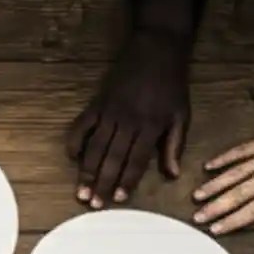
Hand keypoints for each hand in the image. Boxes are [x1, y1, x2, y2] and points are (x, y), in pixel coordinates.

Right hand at [67, 30, 189, 206]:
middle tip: (93, 203)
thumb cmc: (172, 85)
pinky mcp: (97, 102)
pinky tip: (72, 157)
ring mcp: (109, 111)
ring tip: (80, 191)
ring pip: (95, 146)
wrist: (156, 50)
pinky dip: (75, 141)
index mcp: (150, 126)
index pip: (136, 160)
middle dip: (102, 182)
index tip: (118, 199)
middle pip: (112, 158)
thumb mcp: (181, 115)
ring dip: (86, 170)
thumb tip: (172, 175)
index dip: (126, 181)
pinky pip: (82, 126)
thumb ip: (174, 145)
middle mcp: (128, 121)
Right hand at [192, 107, 253, 243]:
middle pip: (239, 194)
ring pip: (235, 174)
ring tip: (197, 195)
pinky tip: (209, 166)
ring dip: (215, 185)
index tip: (216, 229)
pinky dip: (224, 158)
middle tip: (198, 217)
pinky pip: (241, 151)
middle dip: (216, 207)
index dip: (234, 220)